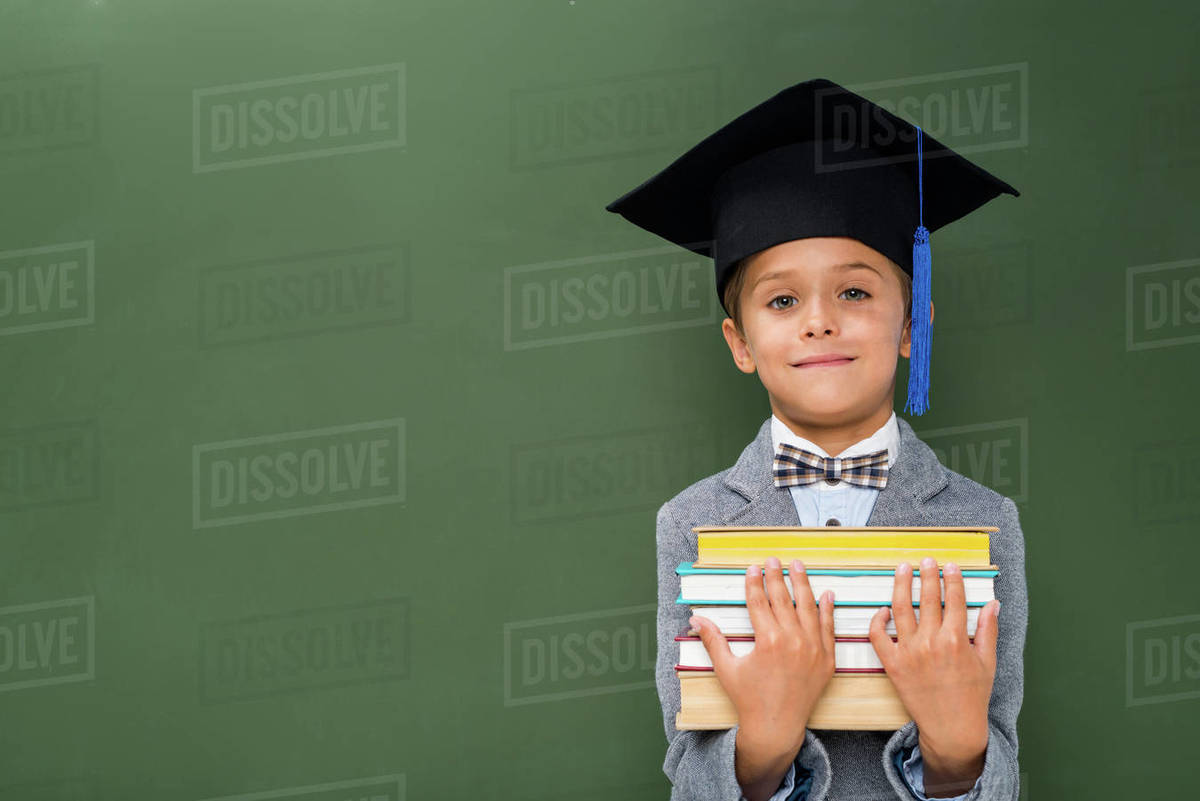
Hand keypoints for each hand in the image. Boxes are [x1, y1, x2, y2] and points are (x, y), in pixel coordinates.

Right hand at [690, 556, 835, 755]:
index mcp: (767, 641)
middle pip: (783, 599)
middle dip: (777, 576)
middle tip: (773, 560)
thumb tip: (696, 618)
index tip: (752, 568)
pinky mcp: (827, 660)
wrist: (776, 728)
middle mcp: (792, 641)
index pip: (759, 602)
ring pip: (808, 607)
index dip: (754, 583)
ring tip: (798, 566)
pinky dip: (828, 609)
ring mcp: (813, 649)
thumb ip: (713, 640)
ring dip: (802, 583)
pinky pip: (828, 628)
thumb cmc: (749, 699)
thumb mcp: (727, 668)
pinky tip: (826, 593)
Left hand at [867, 557, 999, 769]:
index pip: (954, 600)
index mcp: (957, 640)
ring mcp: (909, 652)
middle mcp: (931, 642)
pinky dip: (878, 620)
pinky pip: (878, 636)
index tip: (951, 565)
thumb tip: (993, 603)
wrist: (952, 727)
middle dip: (928, 575)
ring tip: (902, 569)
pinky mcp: (892, 664)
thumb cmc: (972, 695)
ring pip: (901, 608)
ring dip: (901, 584)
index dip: (952, 580)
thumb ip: (988, 630)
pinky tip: (884, 609)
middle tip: (927, 560)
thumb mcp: (987, 662)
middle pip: (927, 598)